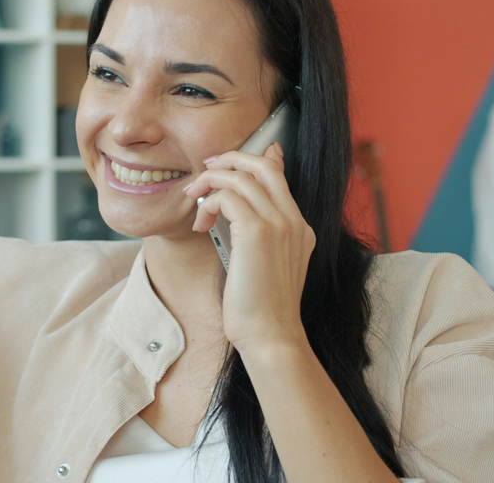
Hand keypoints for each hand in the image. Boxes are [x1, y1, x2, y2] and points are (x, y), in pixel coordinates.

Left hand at [183, 143, 314, 352]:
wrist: (271, 336)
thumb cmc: (261, 308)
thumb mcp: (266, 265)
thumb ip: (259, 235)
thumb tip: (241, 213)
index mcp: (299, 227)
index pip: (277, 174)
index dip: (253, 158)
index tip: (225, 163)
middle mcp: (292, 221)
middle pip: (261, 165)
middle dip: (229, 158)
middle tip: (205, 170)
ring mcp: (278, 224)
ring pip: (240, 177)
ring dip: (210, 182)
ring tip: (195, 201)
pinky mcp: (257, 233)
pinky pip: (228, 197)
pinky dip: (209, 204)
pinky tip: (201, 224)